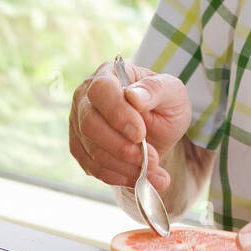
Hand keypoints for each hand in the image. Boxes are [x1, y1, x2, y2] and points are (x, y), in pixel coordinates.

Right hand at [69, 61, 190, 191]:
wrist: (159, 128)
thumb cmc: (164, 103)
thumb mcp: (172, 91)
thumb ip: (155, 89)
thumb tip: (134, 96)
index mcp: (108, 74)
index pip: (101, 91)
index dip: (118, 114)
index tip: (140, 134)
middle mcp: (86, 96)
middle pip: (90, 125)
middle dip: (122, 147)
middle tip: (152, 158)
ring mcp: (79, 123)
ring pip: (92, 151)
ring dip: (125, 166)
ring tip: (154, 171)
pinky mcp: (80, 148)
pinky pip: (94, 168)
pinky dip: (119, 177)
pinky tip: (140, 177)